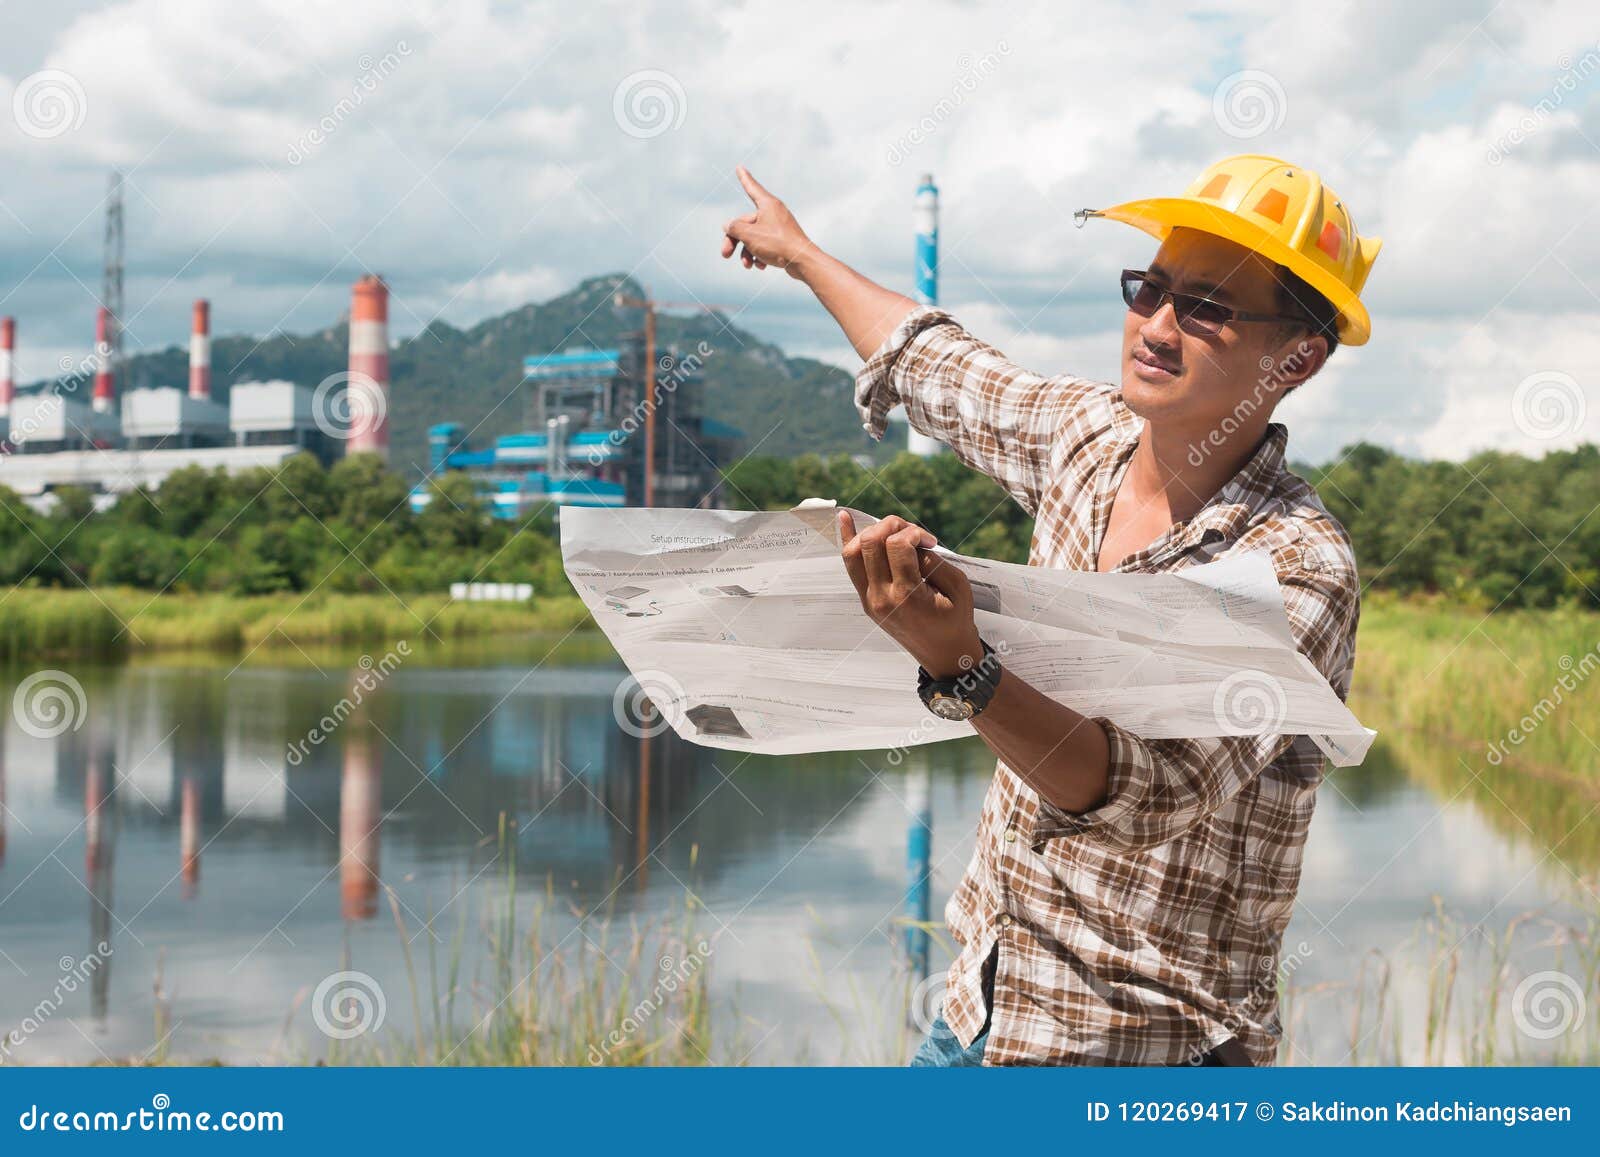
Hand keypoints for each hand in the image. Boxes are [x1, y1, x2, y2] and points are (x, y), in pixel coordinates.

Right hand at [720, 166, 816, 279]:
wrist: (803, 261)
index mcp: (767, 204)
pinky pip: (765, 244)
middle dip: (734, 240)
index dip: (743, 178)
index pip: (752, 187)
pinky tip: (760, 266)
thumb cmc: (777, 244)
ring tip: (747, 265)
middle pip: (746, 222)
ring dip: (746, 252)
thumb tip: (728, 226)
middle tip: (725, 254)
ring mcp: (779, 226)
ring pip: (754, 236)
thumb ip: (735, 228)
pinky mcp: (784, 240)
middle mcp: (774, 212)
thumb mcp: (749, 235)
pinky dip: (760, 255)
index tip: (739, 167)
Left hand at [838, 511, 983, 678]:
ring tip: (891, 530)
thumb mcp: (958, 587)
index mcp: (906, 596)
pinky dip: (848, 540)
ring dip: (870, 532)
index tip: (929, 540)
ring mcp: (869, 599)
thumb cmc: (955, 620)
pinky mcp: (866, 600)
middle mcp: (881, 597)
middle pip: (870, 543)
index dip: (914, 532)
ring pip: (852, 553)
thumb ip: (933, 560)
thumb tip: (910, 541)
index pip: (896, 545)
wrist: (943, 654)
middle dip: (891, 525)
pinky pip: (851, 566)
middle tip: (911, 533)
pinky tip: (844, 518)